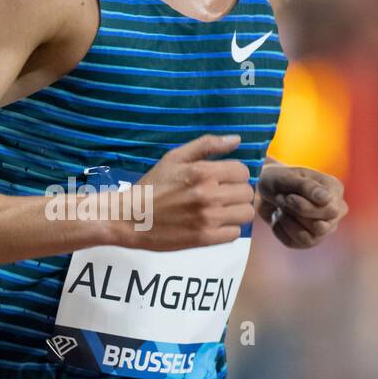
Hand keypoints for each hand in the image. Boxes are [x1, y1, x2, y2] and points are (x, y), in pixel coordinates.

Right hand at [121, 132, 253, 250]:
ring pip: (245, 214)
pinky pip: (234, 233)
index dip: (235, 174)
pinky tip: (215, 224)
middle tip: (223, 195)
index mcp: (203, 172)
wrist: (130, 218)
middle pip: (246, 193)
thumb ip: (207, 145)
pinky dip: (228, 229)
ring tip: (222, 210)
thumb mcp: (174, 157)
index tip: (224, 179)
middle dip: (237, 192)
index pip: (242, 171)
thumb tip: (237, 140)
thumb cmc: (153, 186)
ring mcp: (208, 218)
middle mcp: (209, 195)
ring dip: (236, 211)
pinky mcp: (204, 238)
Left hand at [257, 162, 347, 247]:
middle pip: (320, 227)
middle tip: (281, 199)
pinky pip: (295, 243)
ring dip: (287, 223)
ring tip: (280, 209)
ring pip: (308, 239)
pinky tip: (278, 218)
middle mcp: (335, 210)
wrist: (264, 192)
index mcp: (335, 189)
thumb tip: (327, 199)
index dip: (304, 206)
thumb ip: (306, 186)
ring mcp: (325, 227)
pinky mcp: (310, 239)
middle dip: (294, 214)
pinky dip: (280, 231)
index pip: (329, 210)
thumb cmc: (277, 180)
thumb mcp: (286, 177)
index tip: (288, 196)